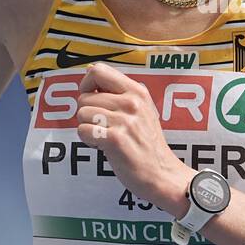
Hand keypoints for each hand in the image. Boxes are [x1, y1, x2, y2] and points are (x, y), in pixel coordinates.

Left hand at [76, 62, 193, 215]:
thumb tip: (90, 72)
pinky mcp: (115, 139)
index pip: (98, 70)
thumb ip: (119, 92)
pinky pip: (83, 130)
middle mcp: (132, 102)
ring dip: (88, 128)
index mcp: (137, 91)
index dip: (87, 85)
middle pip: (85, 97)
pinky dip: (88, 140)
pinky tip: (103, 146)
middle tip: (105, 127)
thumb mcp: (142, 109)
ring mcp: (124, 120)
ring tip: (106, 137)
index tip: (93, 99)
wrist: (162, 174)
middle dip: (87, 114)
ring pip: (82, 114)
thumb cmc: (147, 143)